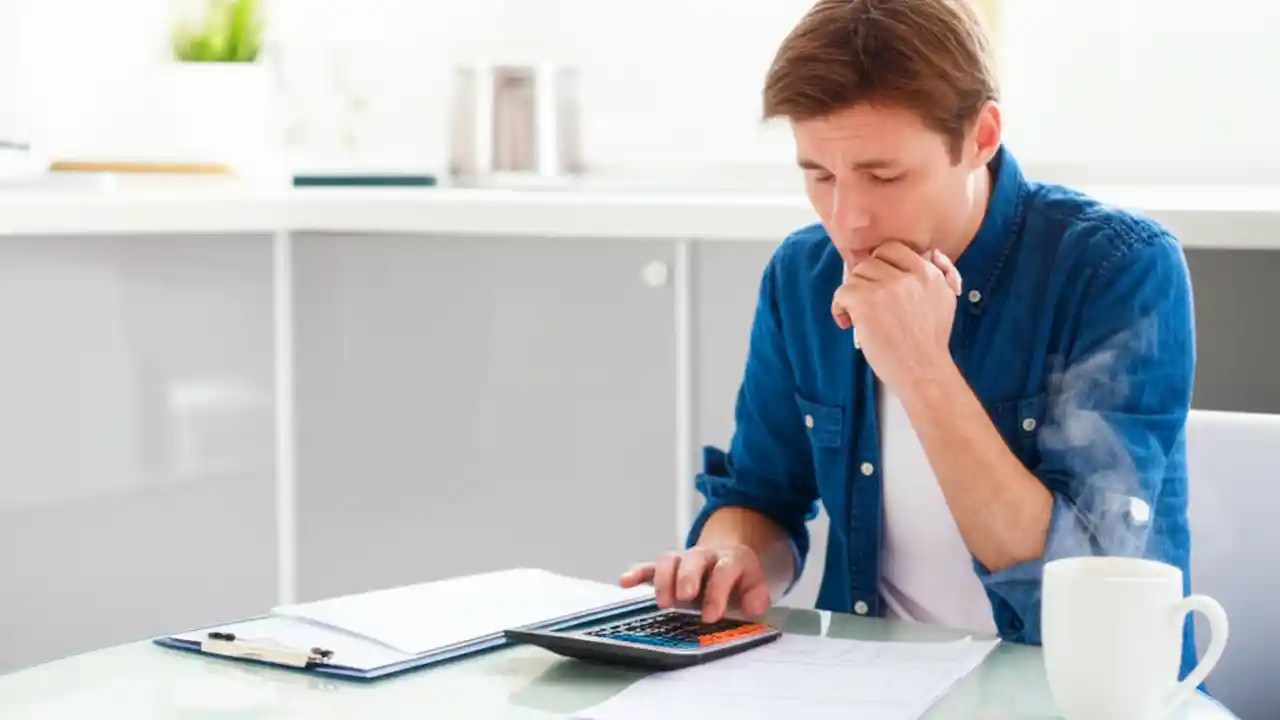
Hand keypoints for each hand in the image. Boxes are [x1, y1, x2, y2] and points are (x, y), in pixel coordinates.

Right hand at [619, 545, 771, 622]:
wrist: (727, 562)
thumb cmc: (738, 582)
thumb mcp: (755, 588)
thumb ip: (757, 596)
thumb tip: (751, 606)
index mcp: (731, 559)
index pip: (724, 570)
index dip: (717, 591)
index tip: (711, 615)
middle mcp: (705, 556)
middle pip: (694, 560)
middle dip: (687, 577)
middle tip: (684, 597)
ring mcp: (683, 560)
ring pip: (669, 560)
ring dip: (663, 579)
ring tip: (662, 602)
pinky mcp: (667, 568)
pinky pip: (649, 567)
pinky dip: (637, 573)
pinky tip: (625, 582)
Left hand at [831, 242, 962, 392]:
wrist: (924, 372)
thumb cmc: (930, 343)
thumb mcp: (945, 301)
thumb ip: (941, 274)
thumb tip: (931, 253)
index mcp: (928, 274)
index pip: (893, 249)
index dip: (881, 265)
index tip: (878, 284)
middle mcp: (909, 276)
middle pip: (871, 262)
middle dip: (865, 281)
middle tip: (866, 302)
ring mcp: (887, 287)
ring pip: (855, 276)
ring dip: (852, 295)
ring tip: (858, 316)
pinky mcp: (867, 302)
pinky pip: (842, 292)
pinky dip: (839, 307)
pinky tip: (847, 322)